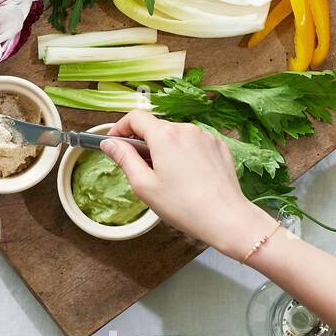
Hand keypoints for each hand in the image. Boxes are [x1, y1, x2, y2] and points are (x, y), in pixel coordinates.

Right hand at [101, 110, 273, 259]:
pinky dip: (184, 153)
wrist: (226, 218)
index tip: (115, 142)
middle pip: (156, 127)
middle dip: (144, 144)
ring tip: (167, 177)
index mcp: (164, 135)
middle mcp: (186, 129)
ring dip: (165, 149)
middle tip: (141, 170)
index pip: (135, 117)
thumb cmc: (183, 206)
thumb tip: (109, 143)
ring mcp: (205, 136)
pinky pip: (194, 143)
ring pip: (175, 136)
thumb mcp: (144, 185)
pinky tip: (187, 177)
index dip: (120, 127)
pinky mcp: (219, 145)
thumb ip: (124, 158)